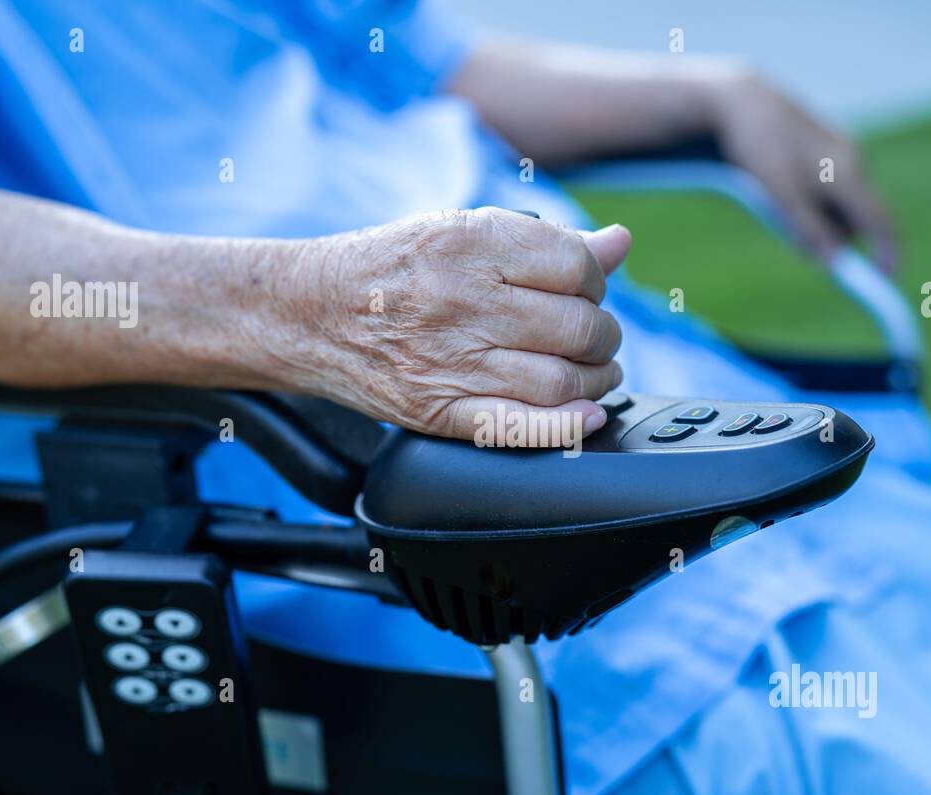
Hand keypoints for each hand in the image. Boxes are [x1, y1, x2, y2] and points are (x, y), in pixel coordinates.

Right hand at [268, 207, 630, 442]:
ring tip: (593, 373)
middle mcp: (461, 300)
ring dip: (597, 381)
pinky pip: (521, 427)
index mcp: (469, 243)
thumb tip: (620, 244)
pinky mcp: (438, 410)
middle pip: (578, 327)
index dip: (594, 283)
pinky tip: (585, 414)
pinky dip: (567, 426)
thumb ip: (545, 242)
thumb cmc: (392, 268)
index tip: (584, 292)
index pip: (576, 267)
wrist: (310, 313)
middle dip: (602, 335)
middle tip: (593, 337)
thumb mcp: (462, 231)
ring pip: (563, 382)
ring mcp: (450, 360)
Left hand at [708, 70, 896, 271]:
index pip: (880, 220)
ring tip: (778, 201)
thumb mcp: (780, 196)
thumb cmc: (759, 149)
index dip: (888, 250)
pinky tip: (782, 182)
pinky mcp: (829, 144)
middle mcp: (854, 159)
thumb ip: (808, 230)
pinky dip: (813, 198)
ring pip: (841, 202)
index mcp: (847, 173)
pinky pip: (830, 184)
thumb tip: (833, 261)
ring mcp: (843, 149)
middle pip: (857, 216)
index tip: (888, 276)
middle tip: (795, 239)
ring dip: (820, 217)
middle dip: (835, 236)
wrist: (743, 101)